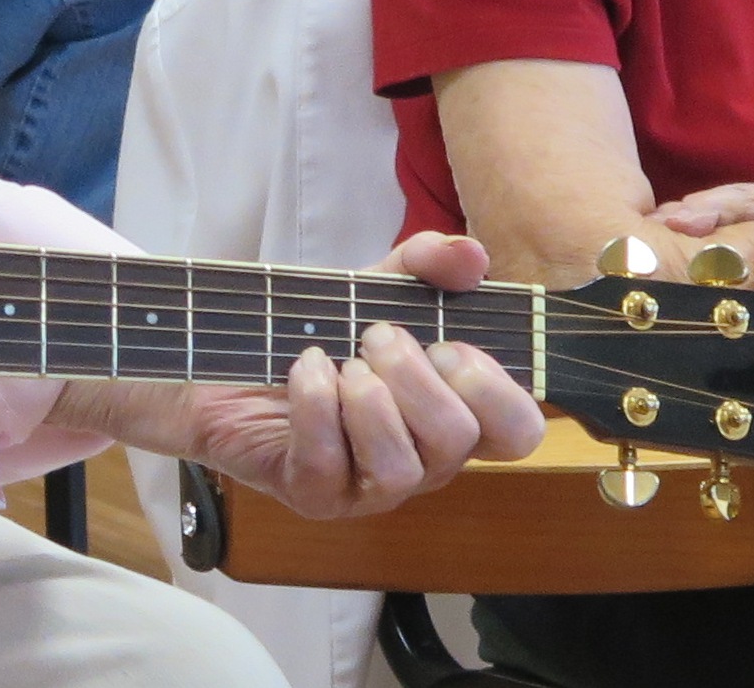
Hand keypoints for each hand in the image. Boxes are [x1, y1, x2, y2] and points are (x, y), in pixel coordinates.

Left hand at [50, 231, 542, 519]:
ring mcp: (371, 488)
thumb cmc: (327, 331)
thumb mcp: (381, 283)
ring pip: (400, 468)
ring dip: (370, 401)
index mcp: (459, 414)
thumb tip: (472, 255)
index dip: (494, 388)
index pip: (519, 433)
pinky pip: (327, 464)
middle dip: (418, 378)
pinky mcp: (315, 496)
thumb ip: (429, 262)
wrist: (234, 360)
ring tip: (344, 360)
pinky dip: (316, 404)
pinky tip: (306, 367)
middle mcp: (426, 461)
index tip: (449, 343)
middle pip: (458, 442)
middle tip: (379, 337)